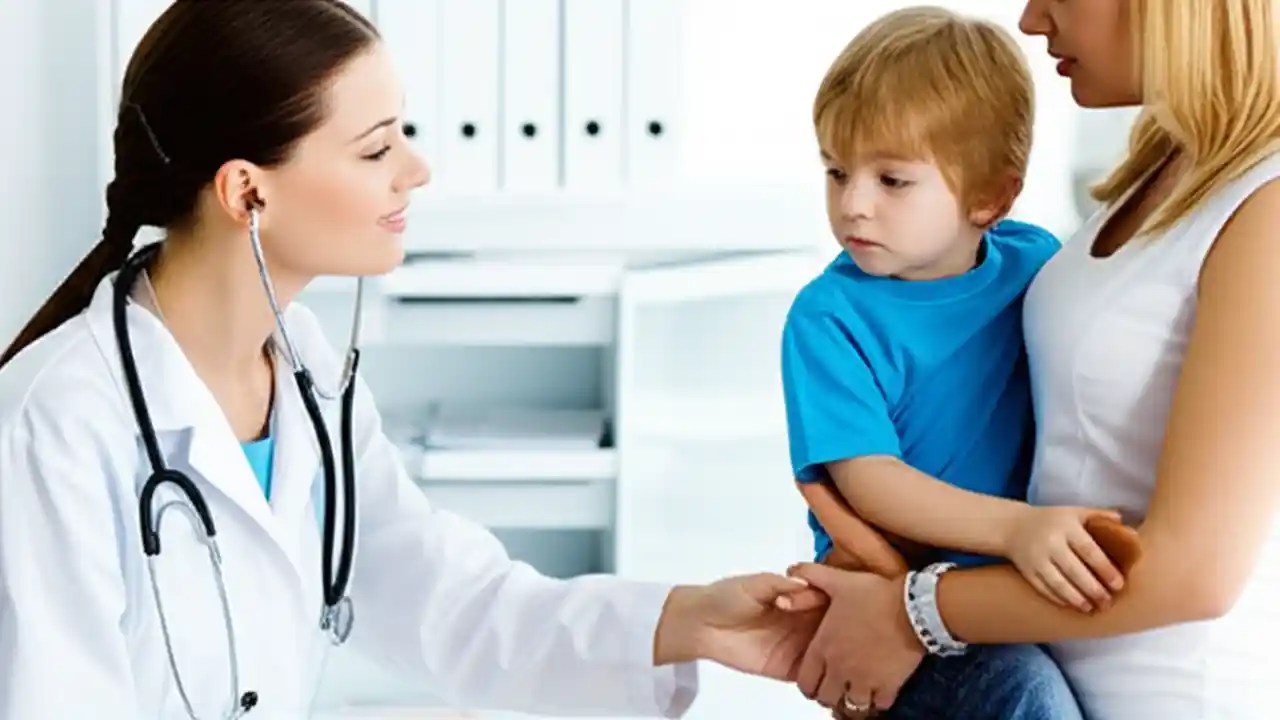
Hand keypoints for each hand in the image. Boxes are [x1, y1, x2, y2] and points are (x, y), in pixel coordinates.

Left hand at [654, 573, 828, 680]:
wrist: (700, 623)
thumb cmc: (726, 596)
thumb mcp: (755, 583)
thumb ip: (780, 584)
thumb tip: (806, 582)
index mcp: (797, 598)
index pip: (826, 599)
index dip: (829, 599)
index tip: (818, 598)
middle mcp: (802, 622)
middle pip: (832, 626)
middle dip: (837, 625)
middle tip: (828, 624)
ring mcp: (796, 646)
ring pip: (826, 651)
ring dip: (834, 650)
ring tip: (831, 645)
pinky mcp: (787, 667)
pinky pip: (810, 673)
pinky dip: (820, 672)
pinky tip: (822, 665)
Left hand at [785, 563, 923, 712]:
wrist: (913, 607)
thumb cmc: (875, 594)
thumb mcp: (839, 580)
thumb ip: (812, 575)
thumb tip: (792, 569)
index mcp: (824, 646)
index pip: (805, 681)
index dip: (808, 683)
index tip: (817, 678)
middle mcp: (840, 668)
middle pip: (825, 698)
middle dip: (828, 694)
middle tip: (836, 685)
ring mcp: (864, 679)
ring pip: (850, 706)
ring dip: (851, 699)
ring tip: (857, 689)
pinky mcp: (888, 685)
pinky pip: (878, 705)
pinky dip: (877, 701)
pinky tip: (879, 688)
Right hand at [1005, 506, 1125, 612]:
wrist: (1012, 526)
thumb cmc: (1052, 520)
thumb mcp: (1074, 512)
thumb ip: (1100, 516)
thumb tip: (1129, 529)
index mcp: (1066, 526)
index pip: (1088, 550)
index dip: (1105, 568)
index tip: (1119, 584)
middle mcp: (1050, 542)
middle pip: (1074, 570)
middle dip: (1093, 589)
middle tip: (1108, 602)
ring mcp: (1036, 558)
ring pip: (1057, 583)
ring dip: (1076, 598)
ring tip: (1091, 608)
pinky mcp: (1026, 571)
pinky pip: (1043, 588)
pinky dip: (1058, 599)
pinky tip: (1072, 605)